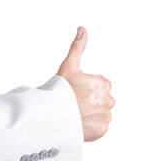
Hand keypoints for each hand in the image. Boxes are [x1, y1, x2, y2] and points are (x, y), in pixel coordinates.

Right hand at [56, 28, 113, 142]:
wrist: (52, 115)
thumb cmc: (59, 91)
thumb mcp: (68, 66)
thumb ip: (78, 47)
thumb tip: (82, 29)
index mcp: (104, 84)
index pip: (100, 87)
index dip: (87, 89)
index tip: (76, 92)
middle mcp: (108, 100)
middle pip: (101, 101)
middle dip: (90, 103)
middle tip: (75, 104)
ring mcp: (105, 117)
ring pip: (100, 115)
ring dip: (91, 115)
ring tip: (76, 115)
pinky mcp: (101, 131)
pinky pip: (99, 128)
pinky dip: (91, 127)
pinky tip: (79, 123)